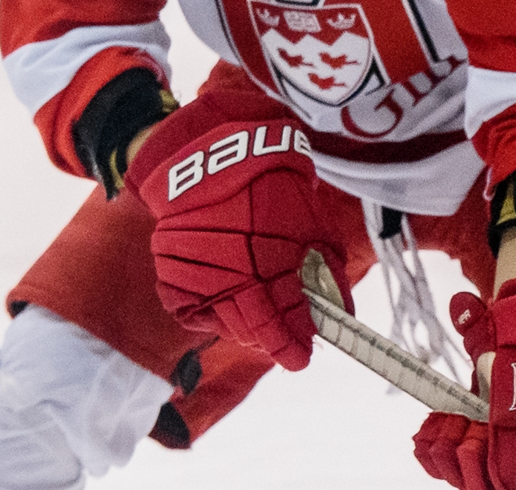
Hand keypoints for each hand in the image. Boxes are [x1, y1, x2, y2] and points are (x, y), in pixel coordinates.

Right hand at [125, 118, 348, 369]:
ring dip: (248, 329)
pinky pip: (195, 313)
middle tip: (286, 341)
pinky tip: (230, 302)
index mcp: (266, 265)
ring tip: (261, 318)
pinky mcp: (173, 277)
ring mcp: (197, 279)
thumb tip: (341, 311)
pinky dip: (214, 315)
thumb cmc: (271, 187)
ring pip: (226, 326)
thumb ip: (327, 272)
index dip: (293, 345)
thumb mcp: (312, 225)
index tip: (301, 358)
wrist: (216, 157)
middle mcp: (229, 277)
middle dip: (272, 341)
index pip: (281, 324)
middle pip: (253, 331)